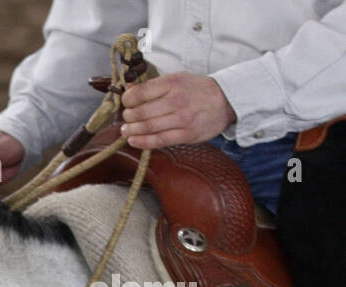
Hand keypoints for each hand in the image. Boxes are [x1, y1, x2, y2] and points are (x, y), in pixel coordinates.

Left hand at [120, 73, 236, 148]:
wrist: (226, 101)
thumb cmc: (197, 90)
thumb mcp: (177, 79)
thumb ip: (153, 85)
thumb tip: (129, 90)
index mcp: (173, 83)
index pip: (140, 93)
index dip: (127, 99)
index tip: (126, 102)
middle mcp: (176, 100)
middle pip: (140, 112)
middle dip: (128, 117)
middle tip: (126, 118)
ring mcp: (182, 119)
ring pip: (147, 127)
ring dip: (131, 130)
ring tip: (126, 130)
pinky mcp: (186, 134)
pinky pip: (158, 141)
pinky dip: (142, 142)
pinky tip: (133, 140)